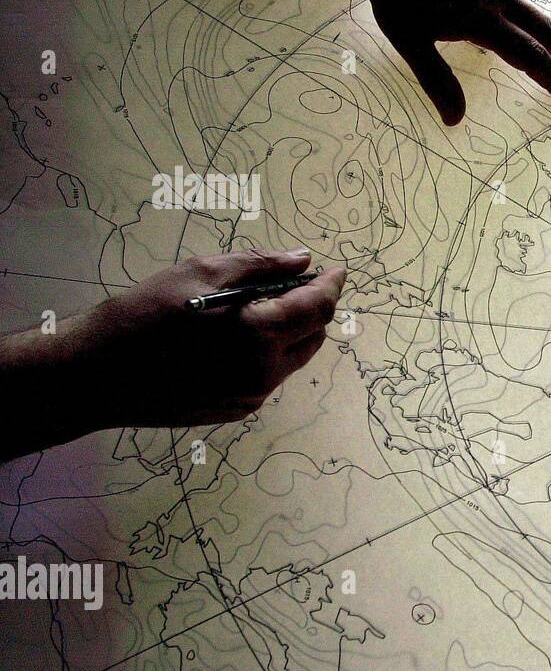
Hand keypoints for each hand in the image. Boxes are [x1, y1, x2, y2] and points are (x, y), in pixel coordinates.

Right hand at [79, 250, 346, 427]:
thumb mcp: (201, 272)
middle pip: (313, 336)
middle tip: (289, 286)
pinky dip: (265, 354)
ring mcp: (251, 396)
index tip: (335, 270)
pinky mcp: (236, 410)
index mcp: (260, 334)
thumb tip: (303, 260)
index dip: (332, 285)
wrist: (96, 374)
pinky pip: (267, 377)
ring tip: (256, 310)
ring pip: (292, 359)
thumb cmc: (144, 314)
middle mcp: (264, 372)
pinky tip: (231, 340)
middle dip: (310, 309)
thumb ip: (260, 265)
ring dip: (288, 333)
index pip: (319, 308)